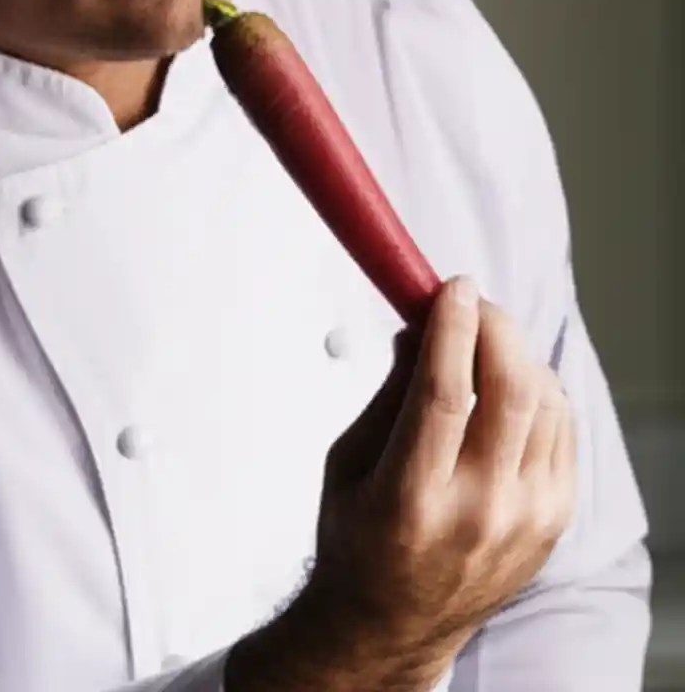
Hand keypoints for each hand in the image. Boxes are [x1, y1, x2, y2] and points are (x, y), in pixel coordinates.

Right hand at [226, 278, 577, 691]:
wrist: (391, 621)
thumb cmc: (358, 538)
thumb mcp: (348, 462)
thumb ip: (389, 395)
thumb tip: (423, 329)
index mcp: (409, 500)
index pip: (444, 394)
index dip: (451, 329)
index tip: (450, 288)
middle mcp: (476, 513)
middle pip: (511, 391)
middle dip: (496, 329)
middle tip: (473, 305)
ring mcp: (525, 521)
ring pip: (545, 404)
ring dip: (516, 358)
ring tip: (483, 347)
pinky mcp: (553, 521)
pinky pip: (560, 432)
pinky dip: (537, 394)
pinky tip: (507, 388)